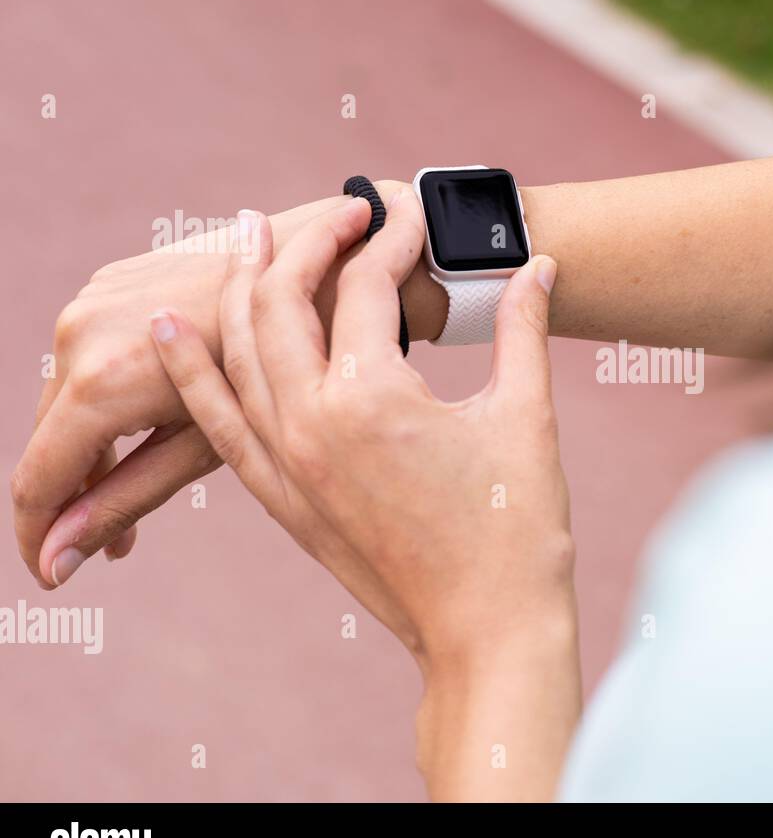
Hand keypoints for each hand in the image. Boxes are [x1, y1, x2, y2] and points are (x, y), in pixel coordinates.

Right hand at [10, 183, 445, 589]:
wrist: (325, 269)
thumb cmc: (289, 368)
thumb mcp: (207, 445)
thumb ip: (126, 499)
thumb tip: (57, 564)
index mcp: (100, 379)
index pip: (39, 479)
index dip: (38, 536)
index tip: (52, 580)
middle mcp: (79, 332)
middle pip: (49, 440)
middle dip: (73, 499)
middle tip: (114, 548)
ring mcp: (91, 299)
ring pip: (67, 398)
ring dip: (90, 451)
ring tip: (129, 496)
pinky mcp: (109, 281)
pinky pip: (86, 356)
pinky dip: (103, 401)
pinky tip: (139, 431)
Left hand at [149, 193, 578, 797]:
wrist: (489, 629)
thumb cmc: (518, 528)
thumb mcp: (526, 415)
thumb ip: (524, 329)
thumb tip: (538, 266)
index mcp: (372, 396)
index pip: (369, 287)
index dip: (397, 241)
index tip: (419, 219)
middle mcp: (311, 423)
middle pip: (282, 303)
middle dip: (303, 244)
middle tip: (329, 208)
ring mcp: (288, 464)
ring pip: (238, 353)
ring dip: (239, 287)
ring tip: (244, 236)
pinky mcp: (284, 498)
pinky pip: (218, 423)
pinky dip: (191, 373)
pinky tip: (171, 334)